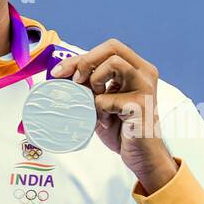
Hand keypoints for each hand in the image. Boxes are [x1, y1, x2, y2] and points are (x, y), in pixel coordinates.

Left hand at [50, 39, 178, 193]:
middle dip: (85, 61)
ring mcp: (145, 86)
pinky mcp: (141, 104)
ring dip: (95, 80)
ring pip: (114, 63)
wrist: (140, 155)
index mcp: (135, 68)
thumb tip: (60, 76)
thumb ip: (87, 88)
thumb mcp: (100, 103)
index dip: (80, 57)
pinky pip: (108, 98)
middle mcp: (144, 72)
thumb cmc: (121, 129)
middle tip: (74, 81)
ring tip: (94, 101)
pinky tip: (105, 121)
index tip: (58, 72)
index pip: (108, 49)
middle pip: (112, 47)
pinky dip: (99, 109)